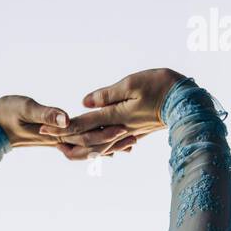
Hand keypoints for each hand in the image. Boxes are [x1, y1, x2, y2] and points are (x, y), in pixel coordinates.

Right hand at [0, 94, 129, 150]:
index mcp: (55, 134)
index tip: (123, 130)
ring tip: (130, 143)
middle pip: (91, 145)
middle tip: (135, 138)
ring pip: (88, 147)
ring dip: (108, 146)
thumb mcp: (25, 107)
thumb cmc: (5, 113)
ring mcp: (59, 141)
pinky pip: (82, 143)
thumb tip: (66, 118)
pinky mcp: (58, 138)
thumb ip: (46, 113)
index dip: (104, 134)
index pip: (84, 135)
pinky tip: (111, 144)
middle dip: (112, 143)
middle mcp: (60, 140)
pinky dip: (97, 144)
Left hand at [39, 68, 187, 160]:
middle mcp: (118, 129)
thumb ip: (107, 95)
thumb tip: (83, 102)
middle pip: (85, 139)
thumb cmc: (163, 86)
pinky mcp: (135, 132)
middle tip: (44, 138)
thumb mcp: (133, 83)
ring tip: (62, 145)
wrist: (189, 103)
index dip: (61, 127)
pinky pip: (111, 144)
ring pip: (97, 145)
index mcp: (114, 116)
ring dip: (80, 146)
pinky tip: (94, 147)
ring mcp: (127, 133)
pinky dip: (99, 146)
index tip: (42, 129)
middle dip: (64, 139)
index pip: (81, 124)